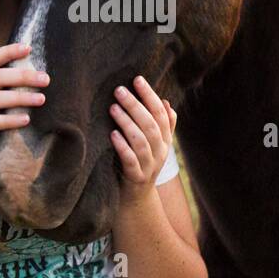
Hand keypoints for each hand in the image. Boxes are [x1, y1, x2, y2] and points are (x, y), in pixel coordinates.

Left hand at [108, 75, 176, 202]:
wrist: (137, 198)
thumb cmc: (141, 163)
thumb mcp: (154, 145)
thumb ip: (162, 125)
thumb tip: (165, 102)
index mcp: (165, 140)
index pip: (160, 113)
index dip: (150, 96)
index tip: (137, 79)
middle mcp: (160, 151)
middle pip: (150, 125)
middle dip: (135, 105)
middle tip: (119, 90)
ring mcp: (150, 165)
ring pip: (141, 141)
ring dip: (127, 123)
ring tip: (113, 108)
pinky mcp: (137, 177)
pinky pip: (131, 160)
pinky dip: (123, 147)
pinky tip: (113, 135)